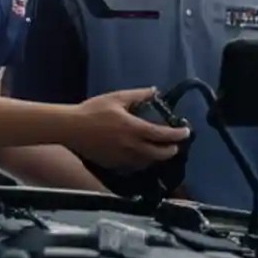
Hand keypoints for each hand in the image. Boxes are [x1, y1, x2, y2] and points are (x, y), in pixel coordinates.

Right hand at [66, 88, 190, 170]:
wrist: (70, 128)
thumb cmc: (93, 110)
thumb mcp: (117, 98)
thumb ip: (138, 95)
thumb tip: (155, 91)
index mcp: (134, 128)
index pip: (162, 135)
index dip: (177, 135)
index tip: (186, 132)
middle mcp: (131, 146)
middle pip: (159, 154)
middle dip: (171, 150)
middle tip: (175, 145)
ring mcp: (122, 158)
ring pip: (147, 162)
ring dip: (157, 157)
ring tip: (161, 150)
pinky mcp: (113, 165)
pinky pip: (133, 166)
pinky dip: (142, 162)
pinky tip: (142, 157)